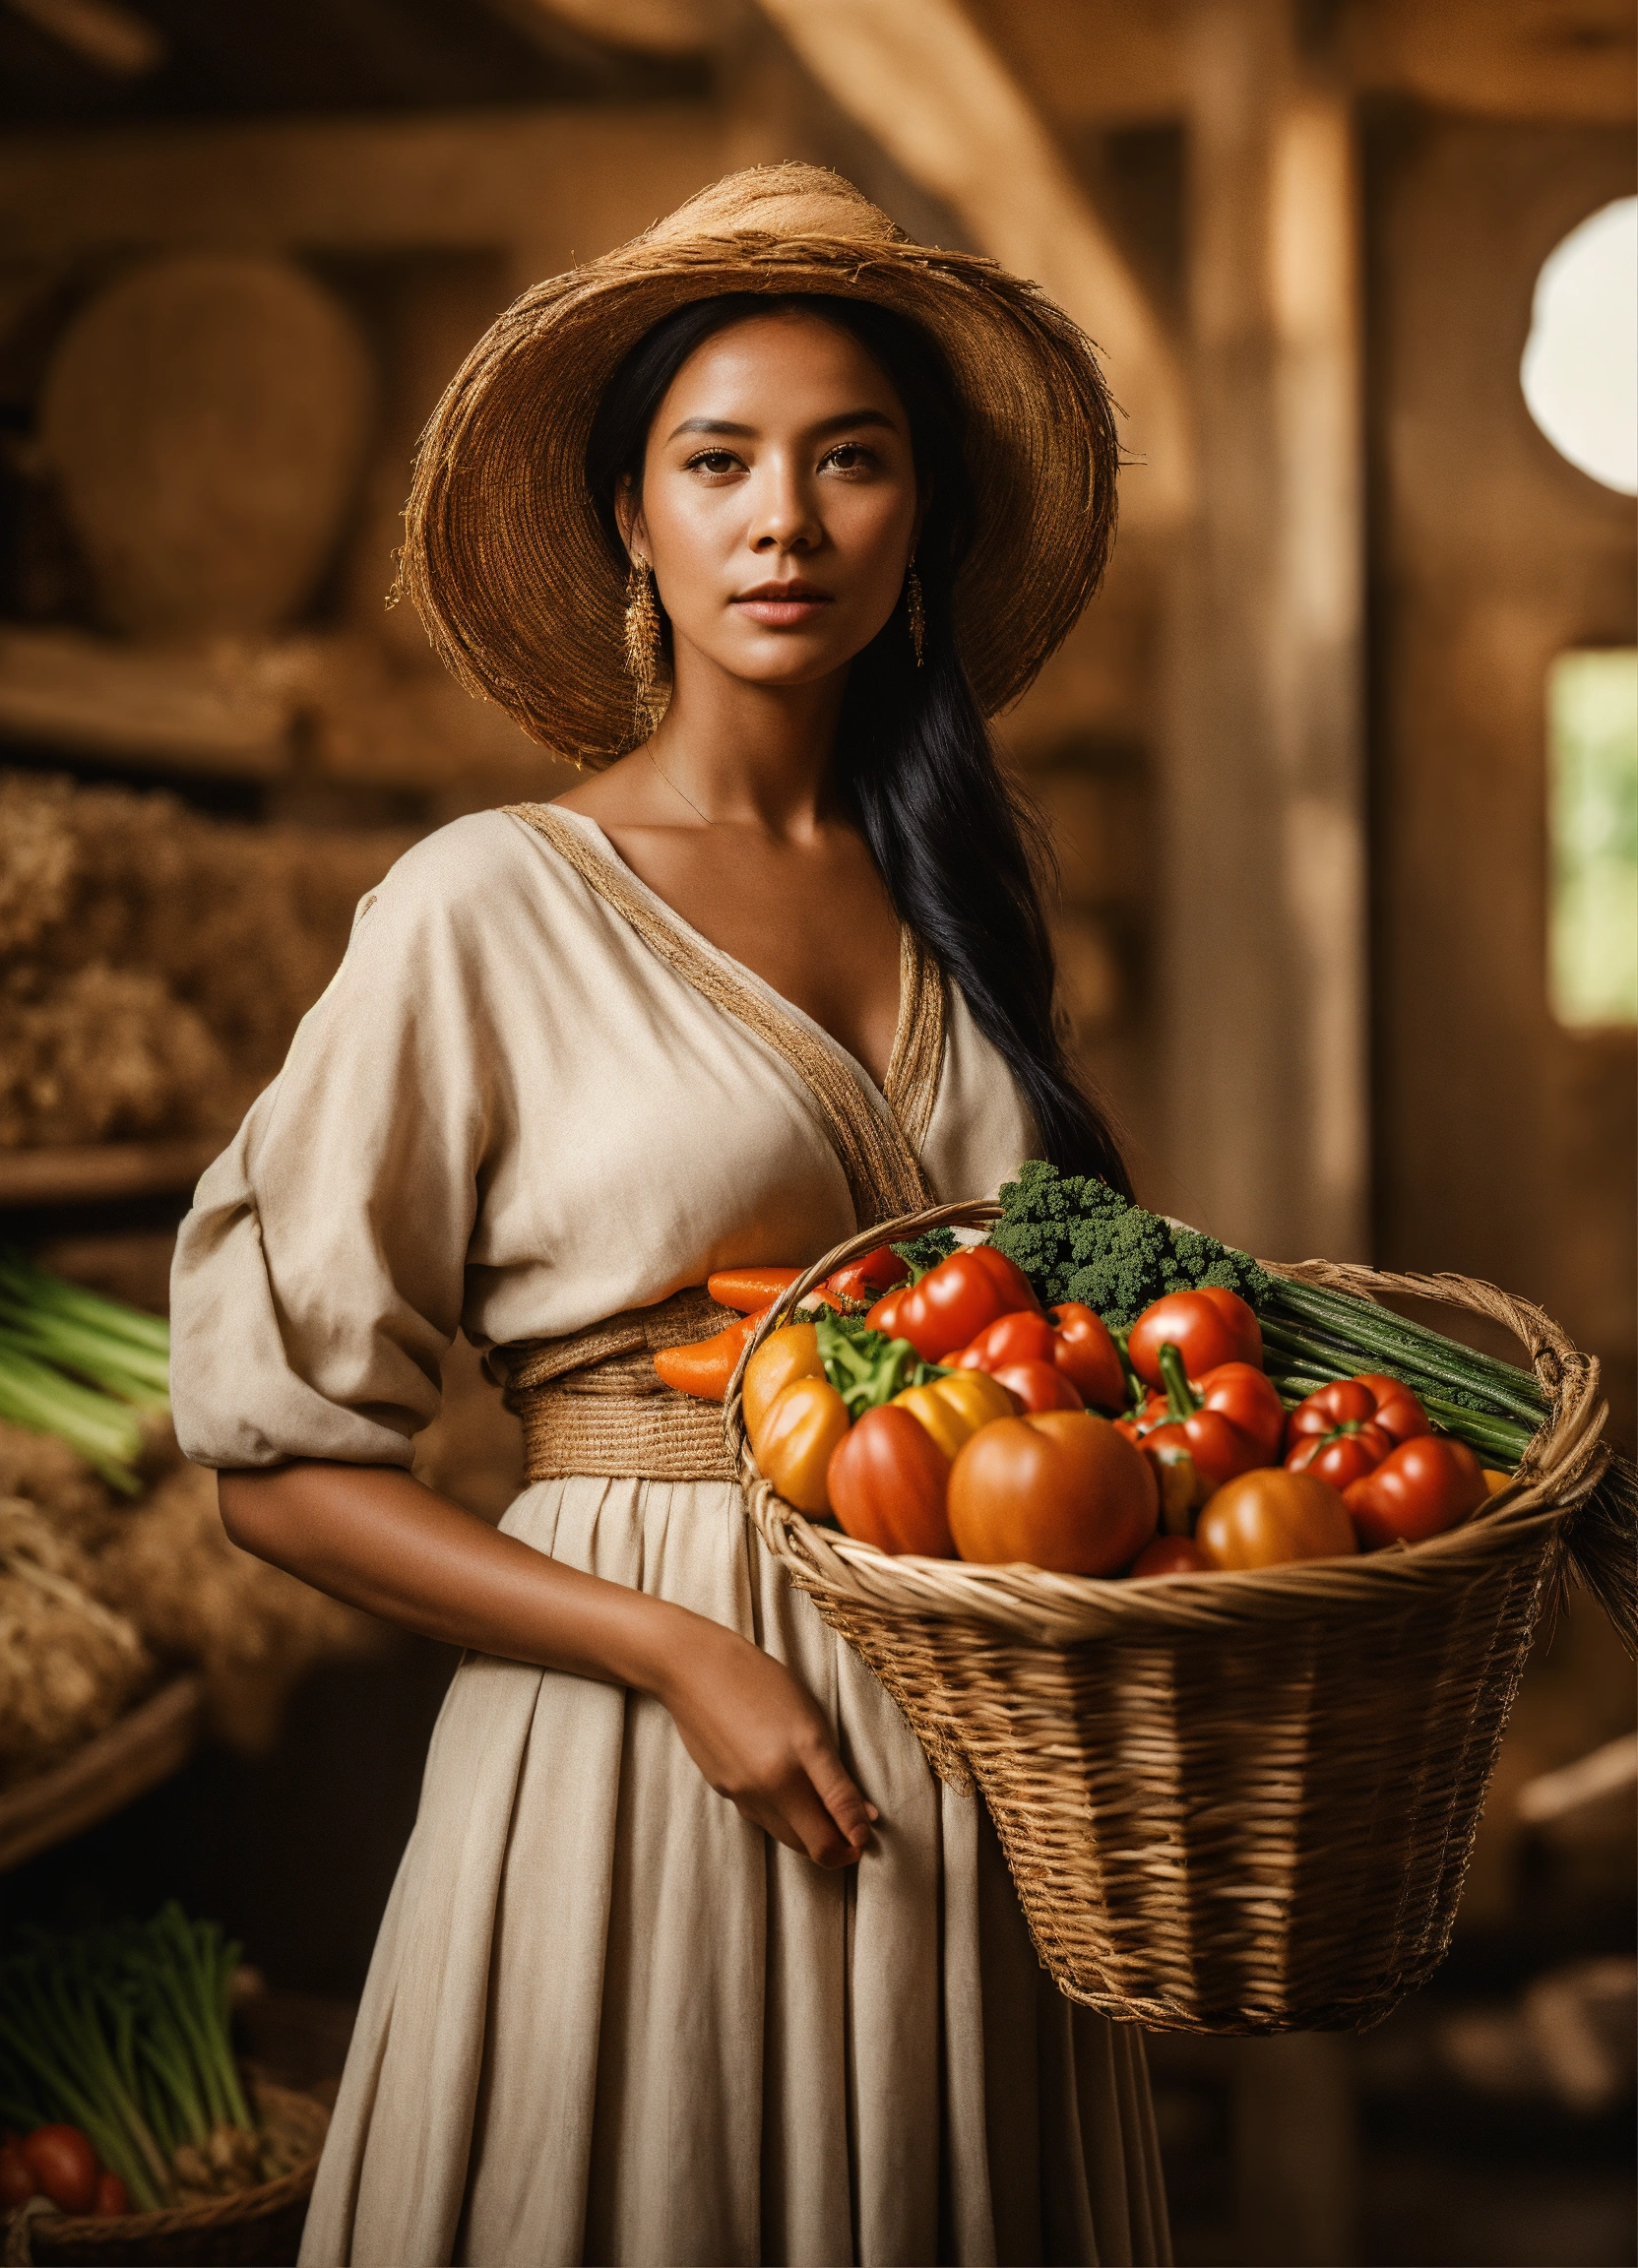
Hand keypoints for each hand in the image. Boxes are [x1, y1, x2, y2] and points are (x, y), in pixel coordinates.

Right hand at [653, 1615, 877, 1867]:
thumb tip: (866, 1815)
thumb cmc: (761, 1681)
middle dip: (839, 1850)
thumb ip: (837, 1772)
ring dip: (812, 1837)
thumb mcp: (811, 1716)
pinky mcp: (726, 1795)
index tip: (868, 1835)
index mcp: (803, 1752)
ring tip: (825, 1816)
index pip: (841, 1813)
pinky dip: (785, 1820)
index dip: (861, 1836)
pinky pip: (765, 1821)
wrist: (694, 1670)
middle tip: (852, 1837)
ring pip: (791, 1840)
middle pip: (816, 1846)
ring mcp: (746, 1793)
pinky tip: (788, 1795)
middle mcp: (774, 1781)